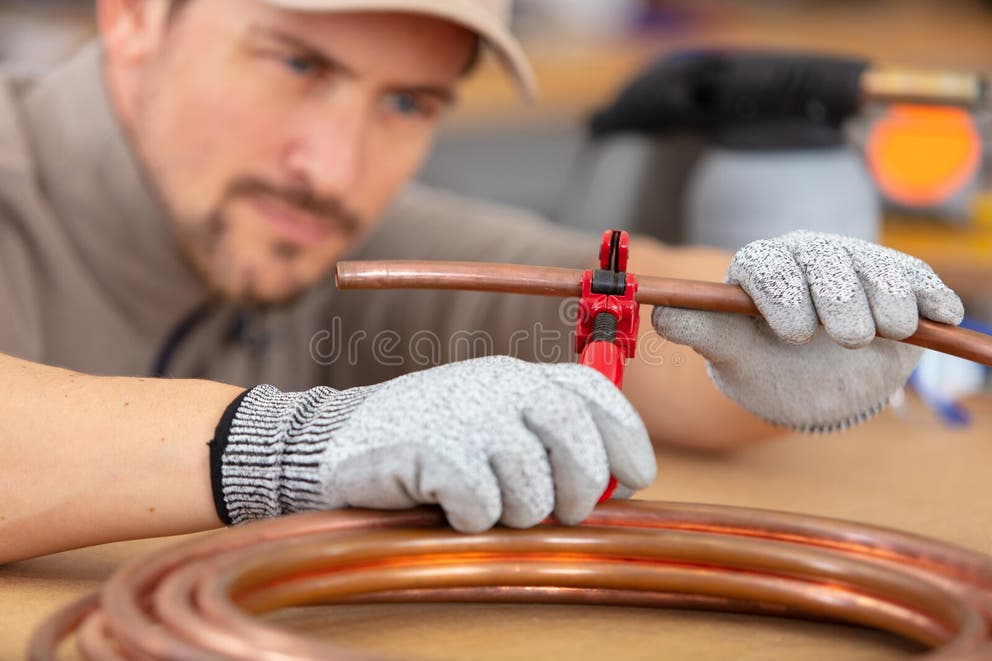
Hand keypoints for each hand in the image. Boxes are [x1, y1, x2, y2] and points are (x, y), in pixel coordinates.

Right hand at [215, 356, 654, 531]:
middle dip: (581, 491)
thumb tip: (615, 479)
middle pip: (578, 444)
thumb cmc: (431, 438)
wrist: (339, 441)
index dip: (628, 440)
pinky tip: (449, 506)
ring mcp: (466, 414)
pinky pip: (482, 504)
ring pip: (532, 488)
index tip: (636, 477)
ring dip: (516, 513)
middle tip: (563, 511)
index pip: (596, 395)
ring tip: (487, 505)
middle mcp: (500, 385)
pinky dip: (472, 518)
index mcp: (521, 375)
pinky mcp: (432, 448)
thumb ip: (548, 436)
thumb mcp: (494, 420)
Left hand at [652, 230, 963, 431]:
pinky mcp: (901, 280)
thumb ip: (702, 330)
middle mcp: (808, 256)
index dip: (781, 295)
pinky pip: (919, 280)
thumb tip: (661, 315)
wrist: (812, 383)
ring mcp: (857, 264)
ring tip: (887, 332)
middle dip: (840, 300)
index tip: (794, 334)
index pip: (767, 267)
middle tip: (849, 338)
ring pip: (876, 269)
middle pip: (826, 263)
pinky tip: (941, 315)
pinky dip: (931, 297)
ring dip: (887, 300)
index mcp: (761, 268)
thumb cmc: (765, 364)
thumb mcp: (733, 352)